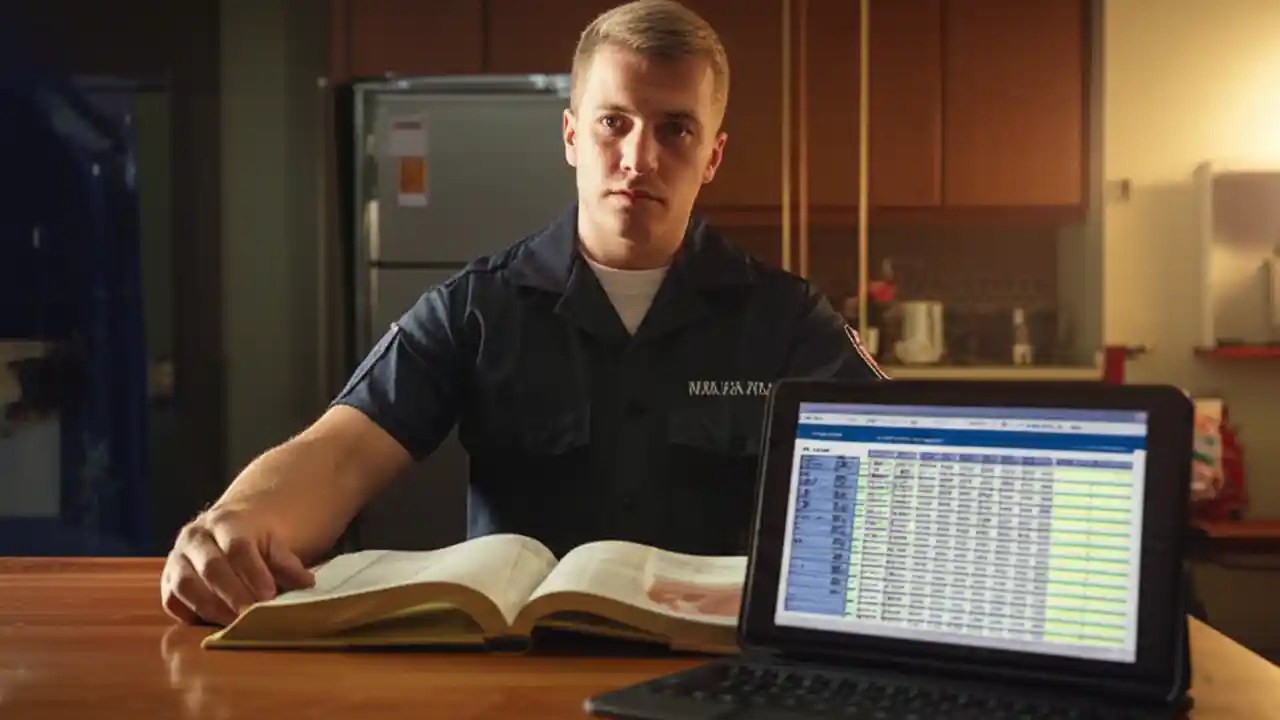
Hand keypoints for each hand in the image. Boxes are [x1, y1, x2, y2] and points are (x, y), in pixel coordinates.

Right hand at [160, 507, 314, 625]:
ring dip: (211, 608)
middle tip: (253, 615)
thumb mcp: (275, 543)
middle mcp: (195, 537)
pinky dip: (190, 614)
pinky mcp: (167, 580)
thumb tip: (307, 584)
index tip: (269, 595)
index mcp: (225, 521)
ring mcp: (177, 558)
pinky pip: (172, 600)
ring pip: (186, 585)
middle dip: (233, 594)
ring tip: (235, 624)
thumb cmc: (256, 541)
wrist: (225, 530)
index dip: (253, 573)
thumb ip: (288, 563)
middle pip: (211, 567)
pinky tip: (212, 624)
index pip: (238, 547)